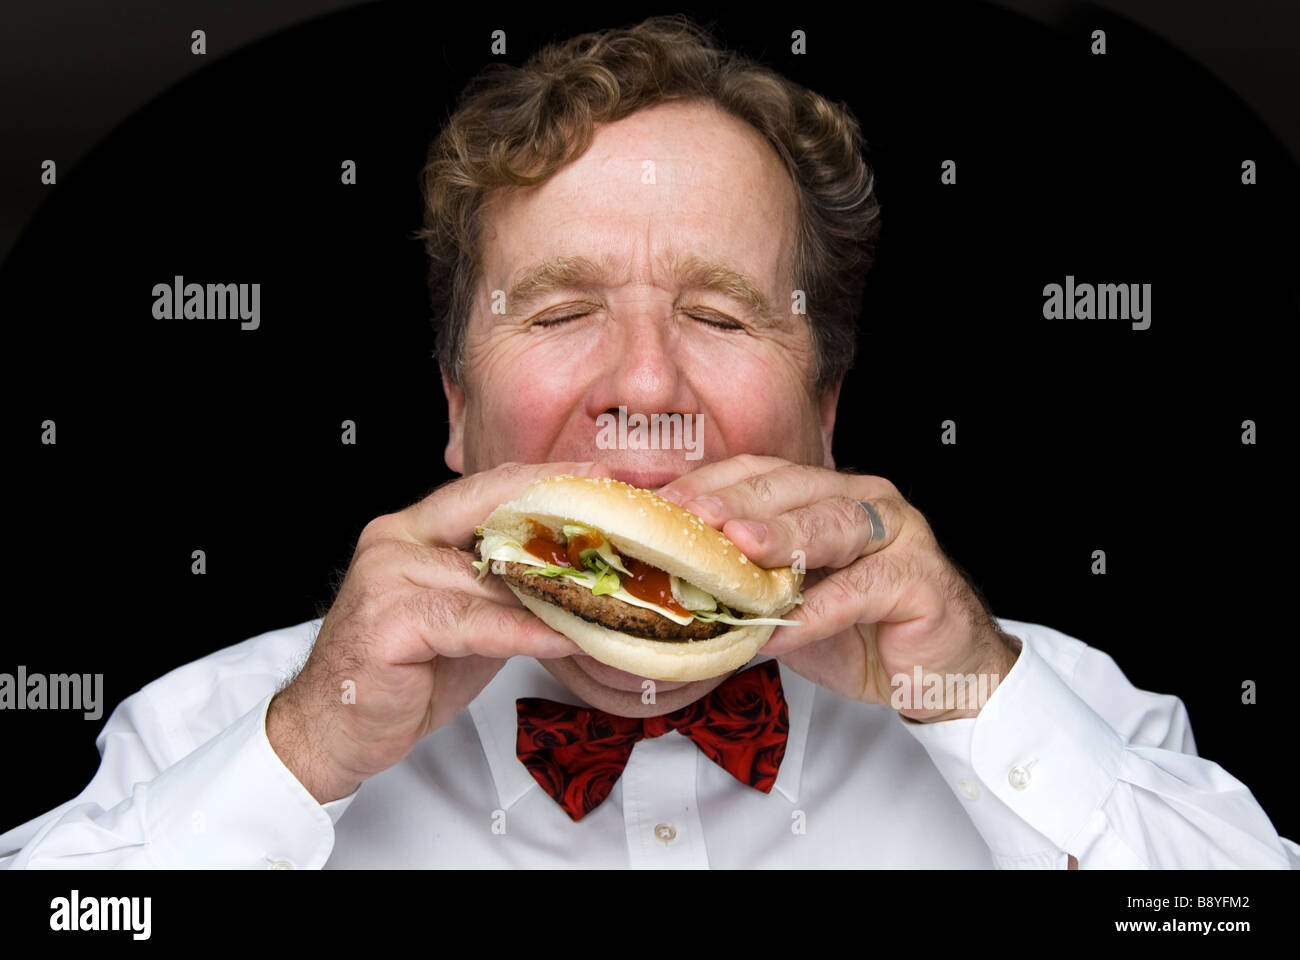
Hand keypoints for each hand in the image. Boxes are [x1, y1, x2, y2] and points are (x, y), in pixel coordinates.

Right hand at [267, 460, 609, 801]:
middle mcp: (395, 540)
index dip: (544, 479)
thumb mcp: (468, 621)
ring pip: (487, 573)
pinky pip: (475, 621)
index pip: (486, 489)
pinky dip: (525, 631)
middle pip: (486, 509)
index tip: (598, 477)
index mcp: (413, 529)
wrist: (335, 729)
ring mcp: (386, 577)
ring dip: (553, 586)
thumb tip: (577, 581)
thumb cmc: (404, 674)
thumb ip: (507, 591)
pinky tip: (566, 638)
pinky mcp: (388, 623)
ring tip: (607, 592)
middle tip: (613, 510)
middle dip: (554, 506)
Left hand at [657, 455, 1019, 722]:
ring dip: (782, 536)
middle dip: (736, 502)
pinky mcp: (921, 580)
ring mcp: (899, 535)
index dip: (710, 486)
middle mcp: (864, 500)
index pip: (761, 474)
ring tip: (738, 549)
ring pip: (833, 525)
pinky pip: (862, 591)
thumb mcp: (789, 600)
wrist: (934, 672)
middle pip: (792, 490)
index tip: (662, 508)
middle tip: (692, 520)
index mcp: (827, 492)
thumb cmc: (860, 629)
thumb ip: (743, 582)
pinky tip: (781, 629)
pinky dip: (817, 612)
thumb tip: (667, 586)